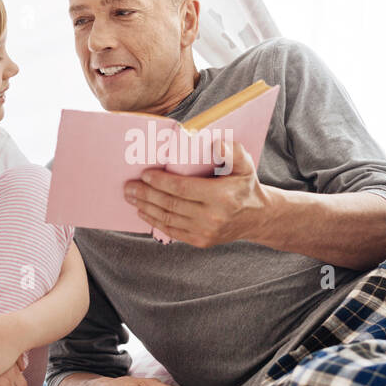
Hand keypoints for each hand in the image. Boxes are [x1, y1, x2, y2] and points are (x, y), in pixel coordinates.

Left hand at [123, 140, 272, 247]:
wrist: (256, 217)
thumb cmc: (245, 185)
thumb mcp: (245, 164)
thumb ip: (232, 151)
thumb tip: (215, 144)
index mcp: (221, 196)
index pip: (182, 189)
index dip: (160, 182)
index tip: (145, 174)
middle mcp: (212, 217)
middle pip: (170, 204)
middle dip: (146, 195)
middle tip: (129, 186)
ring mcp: (205, 232)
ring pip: (168, 219)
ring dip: (145, 208)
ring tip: (131, 197)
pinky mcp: (200, 241)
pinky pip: (172, 231)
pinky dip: (155, 221)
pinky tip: (143, 212)